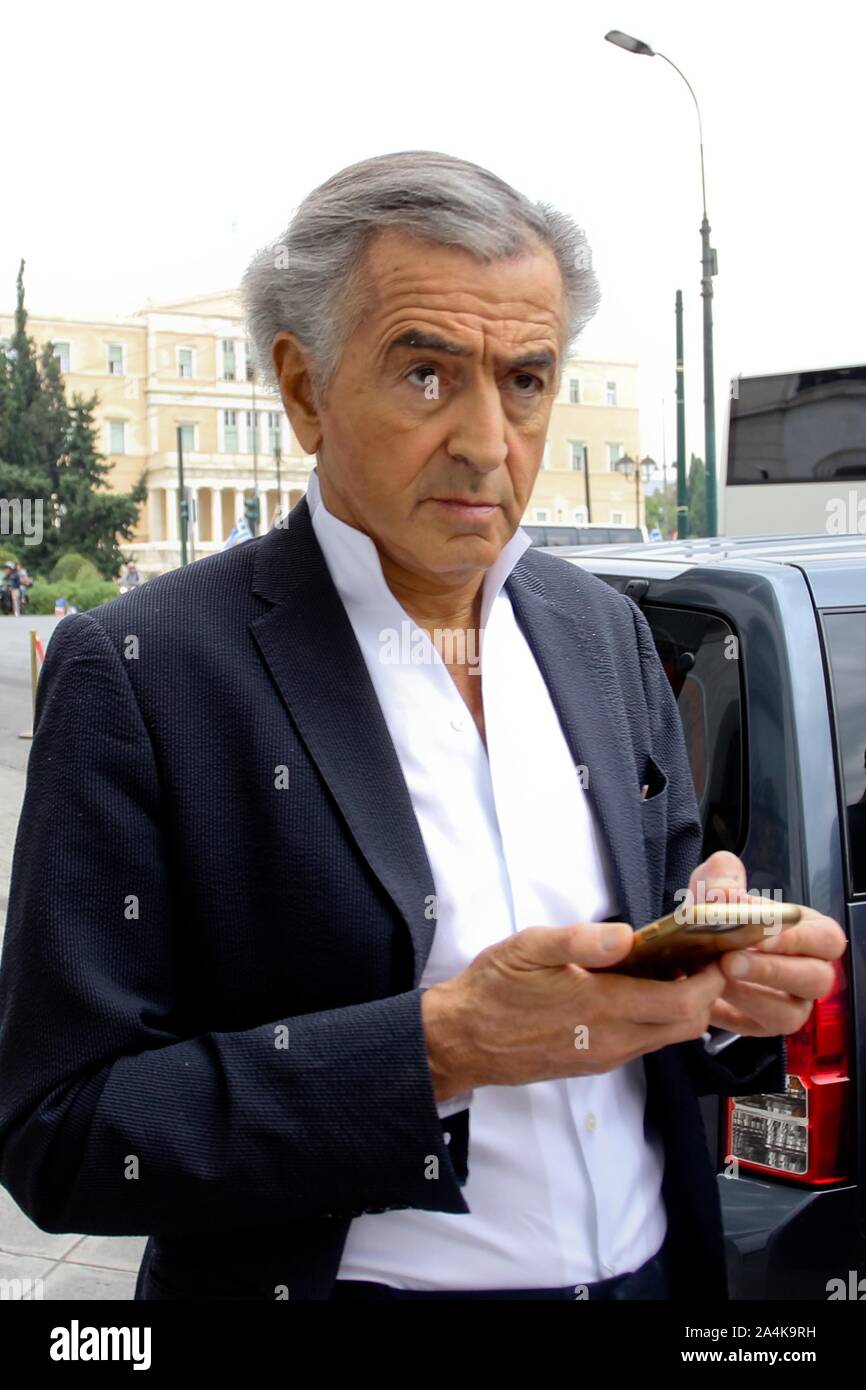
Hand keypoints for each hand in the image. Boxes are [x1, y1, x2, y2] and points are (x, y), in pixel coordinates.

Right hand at [422, 919, 726, 1100]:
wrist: (461, 1041)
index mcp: (603, 1009)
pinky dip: (656, 1019)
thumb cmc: (492, 991)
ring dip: (682, 1007)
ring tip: (676, 969)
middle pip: (686, 1025)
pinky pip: (642, 1044)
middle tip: (705, 958)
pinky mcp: (593, 1063)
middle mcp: (613, 1041)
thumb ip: (581, 941)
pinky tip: (640, 991)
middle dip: (706, 993)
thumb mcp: (529, 948)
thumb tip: (628, 935)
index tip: (721, 953)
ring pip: (666, 1037)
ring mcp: (604, 1056)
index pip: (683, 1003)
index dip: (711, 981)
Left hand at [687, 852, 846, 1037]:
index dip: (799, 938)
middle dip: (773, 970)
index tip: (763, 934)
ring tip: (715, 979)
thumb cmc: (719, 914)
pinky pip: (754, 1028)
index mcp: (811, 933)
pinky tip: (706, 998)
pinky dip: (729, 1014)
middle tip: (731, 961)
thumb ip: (722, 880)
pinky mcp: (761, 1024)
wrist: (691, 945)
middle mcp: (809, 972)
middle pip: (815, 979)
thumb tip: (726, 895)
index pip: (826, 939)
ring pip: (788, 1012)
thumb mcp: (716, 887)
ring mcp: (789, 1003)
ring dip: (750, 996)